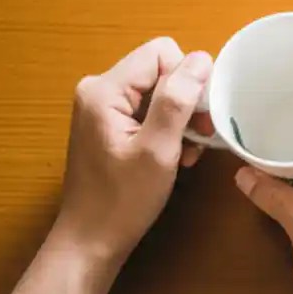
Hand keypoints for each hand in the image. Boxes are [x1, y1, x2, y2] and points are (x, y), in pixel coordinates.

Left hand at [55, 37, 212, 265]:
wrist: (91, 240)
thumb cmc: (123, 200)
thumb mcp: (157, 149)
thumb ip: (177, 100)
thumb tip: (201, 59)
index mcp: (103, 90)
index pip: (161, 53)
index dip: (187, 80)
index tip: (198, 118)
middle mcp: (97, 89)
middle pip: (160, 70)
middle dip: (186, 100)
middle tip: (199, 137)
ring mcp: (101, 107)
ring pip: (158, 90)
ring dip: (180, 117)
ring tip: (188, 151)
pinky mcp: (107, 123)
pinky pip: (147, 108)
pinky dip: (167, 127)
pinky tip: (174, 154)